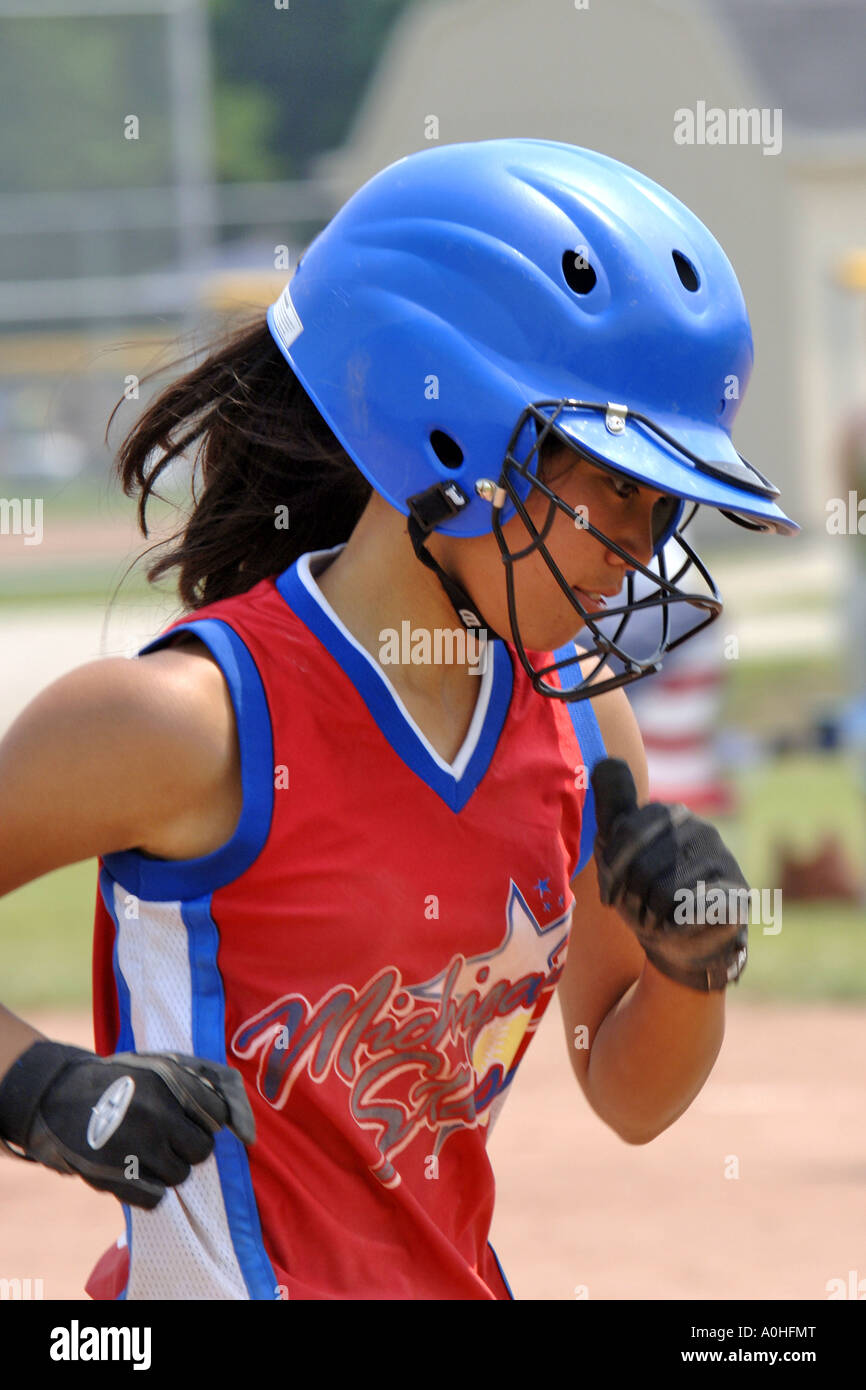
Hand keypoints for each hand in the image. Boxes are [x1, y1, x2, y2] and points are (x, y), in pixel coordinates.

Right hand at [0, 1042, 254, 1208]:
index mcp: (171, 1079)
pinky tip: (133, 1169)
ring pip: (180, 1175)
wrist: (57, 1095)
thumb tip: (250, 1133)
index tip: (185, 1113)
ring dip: (168, 1167)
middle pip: (202, 1150)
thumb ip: (215, 1083)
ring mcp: (133, 1146)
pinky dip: (148, 1190)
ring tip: (144, 1149)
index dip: (205, 1117)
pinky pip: (154, 1199)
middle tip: (166, 1134)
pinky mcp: (112, 1176)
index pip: (218, 1114)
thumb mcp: (166, 1062)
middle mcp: (156, 1112)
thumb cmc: (125, 1079)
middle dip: (189, 1145)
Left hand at [591, 758, 748, 991]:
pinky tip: (679, 925)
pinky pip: (694, 908)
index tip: (612, 892)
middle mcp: (698, 828)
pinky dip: (676, 924)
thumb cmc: (643, 891)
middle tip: (638, 910)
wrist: (679, 940)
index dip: (612, 872)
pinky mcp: (738, 893)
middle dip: (632, 898)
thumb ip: (612, 807)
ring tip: (658, 918)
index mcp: (668, 813)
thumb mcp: (618, 850)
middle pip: (642, 866)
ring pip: (664, 891)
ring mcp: (721, 858)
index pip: (624, 835)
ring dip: (651, 916)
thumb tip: (607, 759)